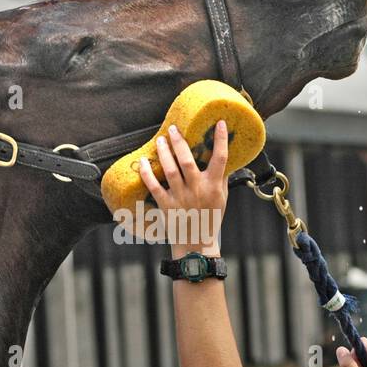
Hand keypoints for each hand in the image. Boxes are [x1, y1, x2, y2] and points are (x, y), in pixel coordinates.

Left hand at [138, 121, 228, 258]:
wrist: (196, 244)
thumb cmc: (210, 218)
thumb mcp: (222, 198)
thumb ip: (221, 177)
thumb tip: (223, 155)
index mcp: (213, 186)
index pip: (221, 158)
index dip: (221, 139)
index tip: (220, 123)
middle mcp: (197, 190)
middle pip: (188, 161)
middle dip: (180, 142)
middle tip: (173, 128)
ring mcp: (181, 198)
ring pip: (170, 170)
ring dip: (164, 153)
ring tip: (160, 140)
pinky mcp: (166, 206)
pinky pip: (154, 186)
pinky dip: (147, 174)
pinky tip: (142, 162)